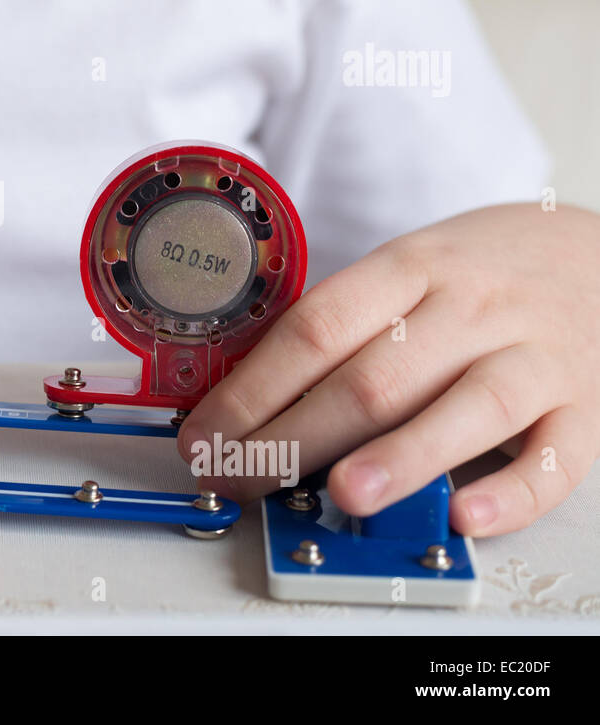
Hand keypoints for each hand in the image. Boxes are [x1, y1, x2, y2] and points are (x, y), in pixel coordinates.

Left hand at [176, 203, 599, 535]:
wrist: (599, 252)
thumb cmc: (478, 272)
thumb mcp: (406, 269)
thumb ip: (344, 324)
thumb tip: (247, 395)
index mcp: (410, 268)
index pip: (317, 328)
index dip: (253, 387)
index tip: (207, 434)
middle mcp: (471, 308)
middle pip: (376, 377)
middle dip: (297, 436)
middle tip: (243, 479)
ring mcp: (533, 356)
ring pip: (467, 408)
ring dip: (400, 456)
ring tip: (344, 494)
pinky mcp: (585, 406)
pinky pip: (555, 456)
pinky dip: (512, 491)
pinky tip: (465, 515)